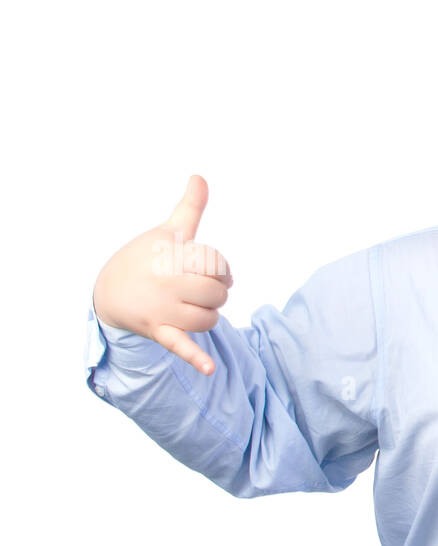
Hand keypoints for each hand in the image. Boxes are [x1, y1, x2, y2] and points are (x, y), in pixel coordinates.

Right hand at [91, 174, 233, 375]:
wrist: (110, 291)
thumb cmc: (146, 258)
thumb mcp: (166, 231)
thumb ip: (189, 208)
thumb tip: (200, 176)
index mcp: (171, 256)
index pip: (218, 265)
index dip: (219, 269)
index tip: (204, 268)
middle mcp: (166, 282)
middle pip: (218, 293)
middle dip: (215, 293)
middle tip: (197, 290)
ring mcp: (162, 308)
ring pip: (209, 319)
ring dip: (208, 316)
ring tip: (191, 307)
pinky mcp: (159, 331)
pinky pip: (180, 346)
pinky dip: (195, 358)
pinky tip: (209, 369)